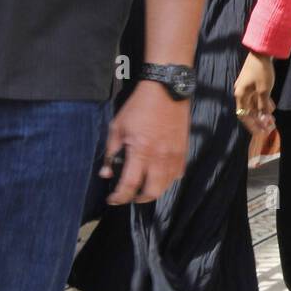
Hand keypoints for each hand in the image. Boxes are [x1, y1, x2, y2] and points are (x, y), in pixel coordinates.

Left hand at [100, 81, 190, 204]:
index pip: (130, 184)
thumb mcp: (118, 127)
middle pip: (152, 192)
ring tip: (144, 186)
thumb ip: (111, 152)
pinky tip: (159, 174)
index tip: (113, 200)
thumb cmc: (139, 106)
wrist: (166, 90)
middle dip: (139, 199)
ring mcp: (174, 155)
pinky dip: (168, 179)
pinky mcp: (183, 151)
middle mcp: (159, 157)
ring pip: (166, 185)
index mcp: (141, 150)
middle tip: (130, 196)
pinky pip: (177, 174)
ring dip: (154, 190)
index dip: (120, 197)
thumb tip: (107, 173)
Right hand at [234, 52, 275, 138]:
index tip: (261, 132)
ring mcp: (247, 88)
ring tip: (272, 120)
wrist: (261, 52)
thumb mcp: (264, 90)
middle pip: (249, 111)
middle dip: (259, 121)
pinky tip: (272, 108)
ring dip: (262, 113)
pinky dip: (264, 104)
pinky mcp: (252, 83)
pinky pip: (257, 97)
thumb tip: (264, 118)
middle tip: (269, 128)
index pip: (244, 115)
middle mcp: (241, 93)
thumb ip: (263, 105)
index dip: (252, 126)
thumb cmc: (261, 71)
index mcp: (240, 95)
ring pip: (254, 104)